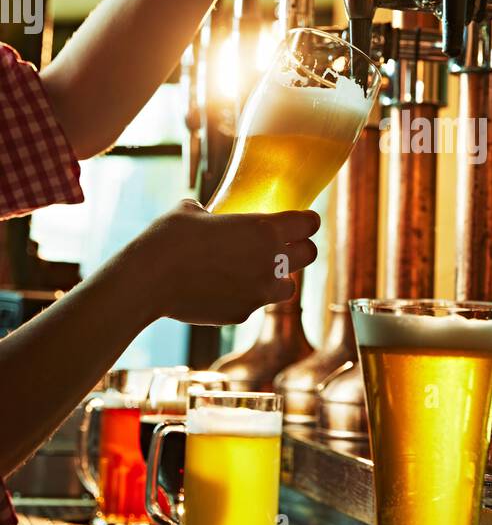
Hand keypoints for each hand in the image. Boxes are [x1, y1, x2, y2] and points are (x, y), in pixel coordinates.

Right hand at [137, 200, 319, 325]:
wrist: (148, 280)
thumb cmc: (169, 238)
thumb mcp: (190, 211)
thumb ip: (209, 213)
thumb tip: (203, 212)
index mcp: (265, 229)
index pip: (308, 223)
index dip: (307, 221)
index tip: (303, 221)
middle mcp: (271, 262)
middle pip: (309, 255)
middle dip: (300, 249)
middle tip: (286, 247)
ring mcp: (259, 292)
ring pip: (289, 288)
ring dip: (279, 279)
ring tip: (256, 273)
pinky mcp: (242, 313)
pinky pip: (256, 304)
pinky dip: (247, 297)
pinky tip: (224, 290)